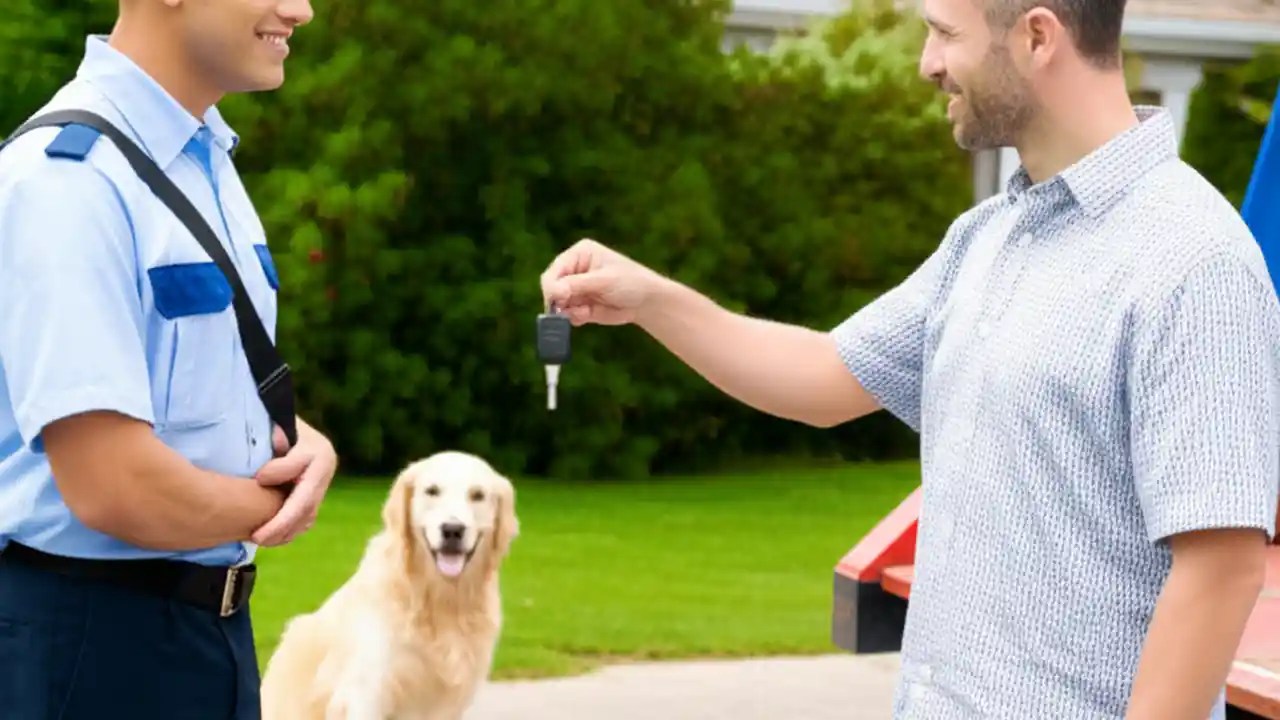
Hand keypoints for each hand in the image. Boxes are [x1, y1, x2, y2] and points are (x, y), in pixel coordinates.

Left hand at [250, 419, 337, 546]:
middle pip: (306, 504)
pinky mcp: (313, 497)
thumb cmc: (275, 424)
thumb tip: (264, 476)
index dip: (280, 475)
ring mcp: (321, 486)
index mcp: (319, 452)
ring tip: (260, 540)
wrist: (285, 427)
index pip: (299, 468)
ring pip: (307, 517)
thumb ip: (273, 444)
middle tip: (257, 536)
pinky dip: (288, 532)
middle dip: (281, 523)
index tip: (258, 479)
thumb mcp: (276, 428)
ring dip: (285, 533)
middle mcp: (325, 471)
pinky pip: (304, 520)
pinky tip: (270, 538)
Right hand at [539, 238, 664, 325]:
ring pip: (558, 304)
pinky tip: (589, 314)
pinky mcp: (580, 306)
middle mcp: (574, 270)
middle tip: (571, 309)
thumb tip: (553, 292)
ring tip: (586, 312)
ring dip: (569, 311)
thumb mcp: (604, 280)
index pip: (555, 270)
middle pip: (552, 287)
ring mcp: (576, 289)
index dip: (552, 286)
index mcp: (579, 254)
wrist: (647, 302)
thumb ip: (577, 285)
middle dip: (559, 301)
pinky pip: (567, 314)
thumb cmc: (630, 282)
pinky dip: (575, 317)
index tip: (558, 299)